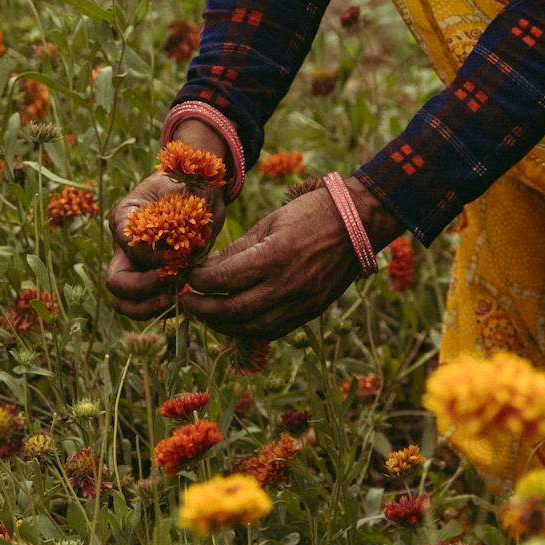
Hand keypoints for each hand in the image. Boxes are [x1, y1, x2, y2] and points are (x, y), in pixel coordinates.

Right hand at [105, 119, 231, 320]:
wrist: (199, 191)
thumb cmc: (191, 184)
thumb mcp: (186, 188)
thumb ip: (178, 213)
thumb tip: (175, 250)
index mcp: (125, 217)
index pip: (127, 245)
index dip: (151, 257)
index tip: (176, 256)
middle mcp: (124, 244)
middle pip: (116, 282)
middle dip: (143, 291)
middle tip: (171, 289)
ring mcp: (134, 263)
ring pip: (123, 299)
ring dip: (147, 307)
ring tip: (174, 301)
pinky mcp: (150, 277)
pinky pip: (143, 303)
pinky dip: (159, 308)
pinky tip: (183, 299)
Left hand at [178, 178, 402, 340]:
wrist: (358, 223)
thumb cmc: (311, 213)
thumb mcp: (269, 224)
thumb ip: (237, 251)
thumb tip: (205, 270)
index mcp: (274, 257)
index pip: (224, 281)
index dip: (199, 283)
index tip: (187, 278)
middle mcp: (288, 286)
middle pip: (233, 312)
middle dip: (204, 311)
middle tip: (186, 304)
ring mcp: (302, 303)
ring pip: (252, 328)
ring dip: (223, 326)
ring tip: (207, 315)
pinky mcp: (311, 312)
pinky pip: (273, 331)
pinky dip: (249, 330)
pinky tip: (235, 321)